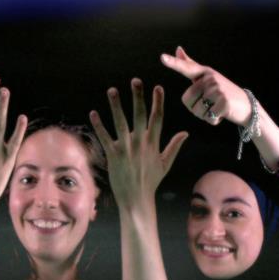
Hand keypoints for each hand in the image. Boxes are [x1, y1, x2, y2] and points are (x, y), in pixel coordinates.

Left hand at [89, 78, 187, 211]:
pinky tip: (93, 113)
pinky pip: (104, 136)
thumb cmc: (151, 181)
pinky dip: (99, 125)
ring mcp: (126, 148)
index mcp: (153, 143)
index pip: (157, 118)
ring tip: (112, 90)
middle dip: (138, 97)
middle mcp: (140, 143)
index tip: (157, 87)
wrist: (137, 198)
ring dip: (116, 105)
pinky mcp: (113, 154)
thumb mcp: (166, 163)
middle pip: (139, 115)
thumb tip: (185, 133)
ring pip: (120, 122)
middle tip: (135, 81)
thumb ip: (174, 146)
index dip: (158, 102)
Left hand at [158, 45, 250, 127]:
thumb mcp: (207, 76)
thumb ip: (190, 64)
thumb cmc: (223, 92)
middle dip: (196, 108)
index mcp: (204, 72)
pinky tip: (222, 115)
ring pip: (197, 110)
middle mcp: (210, 79)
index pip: (186, 67)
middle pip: (187, 99)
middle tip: (210, 105)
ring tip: (216, 109)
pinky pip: (209, 117)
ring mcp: (218, 90)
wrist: (247, 106)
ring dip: (205, 115)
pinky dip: (213, 121)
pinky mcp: (224, 103)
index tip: (162, 58)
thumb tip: (177, 48)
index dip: (174, 63)